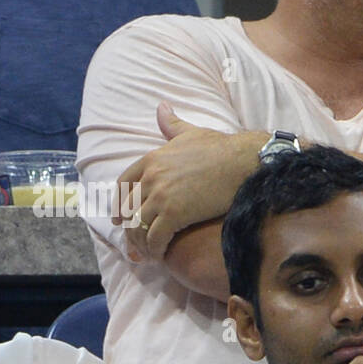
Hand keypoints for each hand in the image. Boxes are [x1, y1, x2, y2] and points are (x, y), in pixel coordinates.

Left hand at [114, 102, 266, 261]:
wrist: (243, 161)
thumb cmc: (223, 148)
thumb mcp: (191, 132)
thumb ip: (172, 125)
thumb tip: (162, 107)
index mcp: (152, 159)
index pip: (124, 184)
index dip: (119, 204)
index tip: (119, 217)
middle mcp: (151, 177)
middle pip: (129, 208)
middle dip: (130, 228)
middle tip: (136, 243)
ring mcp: (161, 196)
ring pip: (139, 226)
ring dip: (142, 243)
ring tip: (149, 254)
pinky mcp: (175, 214)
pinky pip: (155, 238)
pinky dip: (155, 250)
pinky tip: (160, 256)